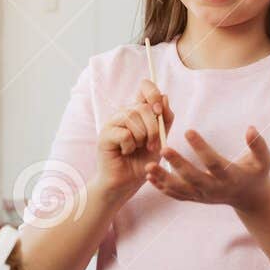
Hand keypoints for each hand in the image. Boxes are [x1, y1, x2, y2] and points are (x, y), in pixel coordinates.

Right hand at [93, 78, 172, 200]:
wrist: (128, 182)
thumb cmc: (143, 161)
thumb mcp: (161, 139)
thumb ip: (165, 119)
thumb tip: (164, 97)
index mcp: (139, 111)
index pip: (145, 87)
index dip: (153, 93)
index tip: (159, 111)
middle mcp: (125, 113)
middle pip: (142, 106)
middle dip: (153, 128)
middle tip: (152, 145)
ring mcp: (113, 122)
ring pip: (132, 117)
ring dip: (142, 137)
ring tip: (139, 149)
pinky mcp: (105, 134)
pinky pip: (124, 133)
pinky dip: (129, 146)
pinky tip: (125, 152)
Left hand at [146, 127, 269, 212]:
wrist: (249, 197)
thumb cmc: (256, 172)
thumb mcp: (263, 160)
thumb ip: (258, 145)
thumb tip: (250, 128)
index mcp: (231, 178)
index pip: (214, 162)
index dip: (201, 148)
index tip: (188, 131)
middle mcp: (215, 189)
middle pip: (193, 177)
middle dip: (178, 164)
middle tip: (163, 149)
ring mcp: (204, 196)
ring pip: (181, 189)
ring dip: (163, 179)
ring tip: (148, 166)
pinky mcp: (195, 198)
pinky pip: (176, 194)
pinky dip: (162, 187)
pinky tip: (149, 176)